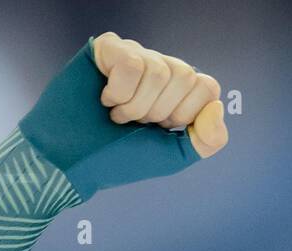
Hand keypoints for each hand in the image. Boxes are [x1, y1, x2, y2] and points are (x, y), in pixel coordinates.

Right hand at [91, 31, 228, 158]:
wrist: (74, 161)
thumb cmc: (119, 158)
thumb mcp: (173, 156)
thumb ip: (208, 140)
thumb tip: (217, 107)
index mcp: (178, 92)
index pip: (208, 87)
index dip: (184, 114)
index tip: (159, 130)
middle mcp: (160, 68)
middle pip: (186, 75)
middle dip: (159, 111)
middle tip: (135, 122)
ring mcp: (134, 54)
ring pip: (158, 71)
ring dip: (135, 106)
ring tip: (117, 115)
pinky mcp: (109, 48)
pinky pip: (132, 64)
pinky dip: (118, 92)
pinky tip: (103, 99)